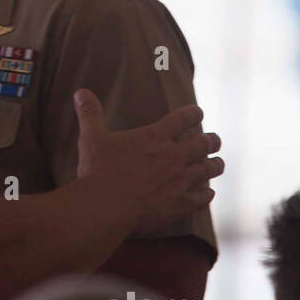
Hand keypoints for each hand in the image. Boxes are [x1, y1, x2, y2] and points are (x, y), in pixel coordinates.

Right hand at [73, 89, 222, 235]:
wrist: (105, 207)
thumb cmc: (98, 171)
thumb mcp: (91, 139)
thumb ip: (90, 114)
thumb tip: (81, 92)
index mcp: (156, 136)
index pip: (184, 118)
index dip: (194, 113)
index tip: (198, 113)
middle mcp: (174, 156)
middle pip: (204, 143)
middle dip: (211, 140)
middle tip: (214, 140)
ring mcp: (181, 181)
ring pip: (209, 169)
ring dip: (215, 165)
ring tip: (218, 164)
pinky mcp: (181, 204)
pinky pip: (203, 197)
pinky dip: (206, 194)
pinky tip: (207, 194)